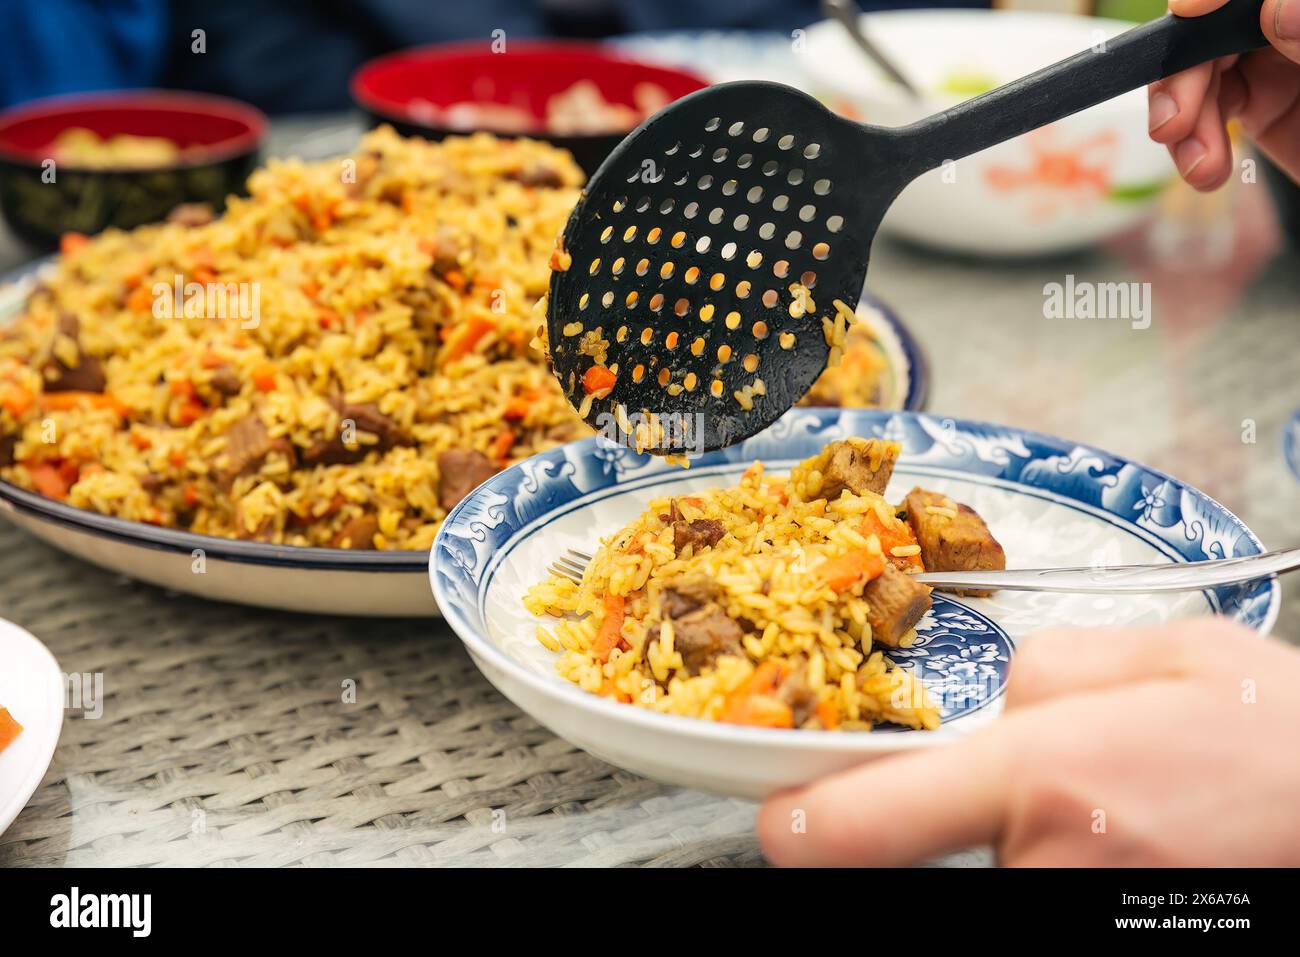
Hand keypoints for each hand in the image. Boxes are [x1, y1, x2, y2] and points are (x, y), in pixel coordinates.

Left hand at [758, 618, 1299, 865]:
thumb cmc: (1284, 743)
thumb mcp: (1167, 654)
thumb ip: (1046, 669)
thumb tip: (994, 710)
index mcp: (1044, 778)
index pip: (856, 826)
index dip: (799, 826)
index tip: (783, 819)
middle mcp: (1047, 865)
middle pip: (932, 849)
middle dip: (971, 812)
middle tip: (1066, 788)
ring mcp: (1078, 919)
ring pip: (1003, 874)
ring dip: (1036, 844)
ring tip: (1127, 814)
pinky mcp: (1105, 938)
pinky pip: (1048, 891)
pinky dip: (1073, 866)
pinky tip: (1137, 843)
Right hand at [1148, 0, 1299, 188]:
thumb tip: (1276, 8)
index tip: (1187, 11)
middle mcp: (1284, 26)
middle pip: (1209, 32)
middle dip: (1181, 76)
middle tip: (1171, 123)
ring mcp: (1271, 63)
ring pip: (1197, 74)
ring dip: (1181, 123)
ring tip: (1198, 166)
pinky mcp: (1260, 103)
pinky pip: (1207, 112)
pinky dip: (1192, 145)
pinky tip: (1204, 172)